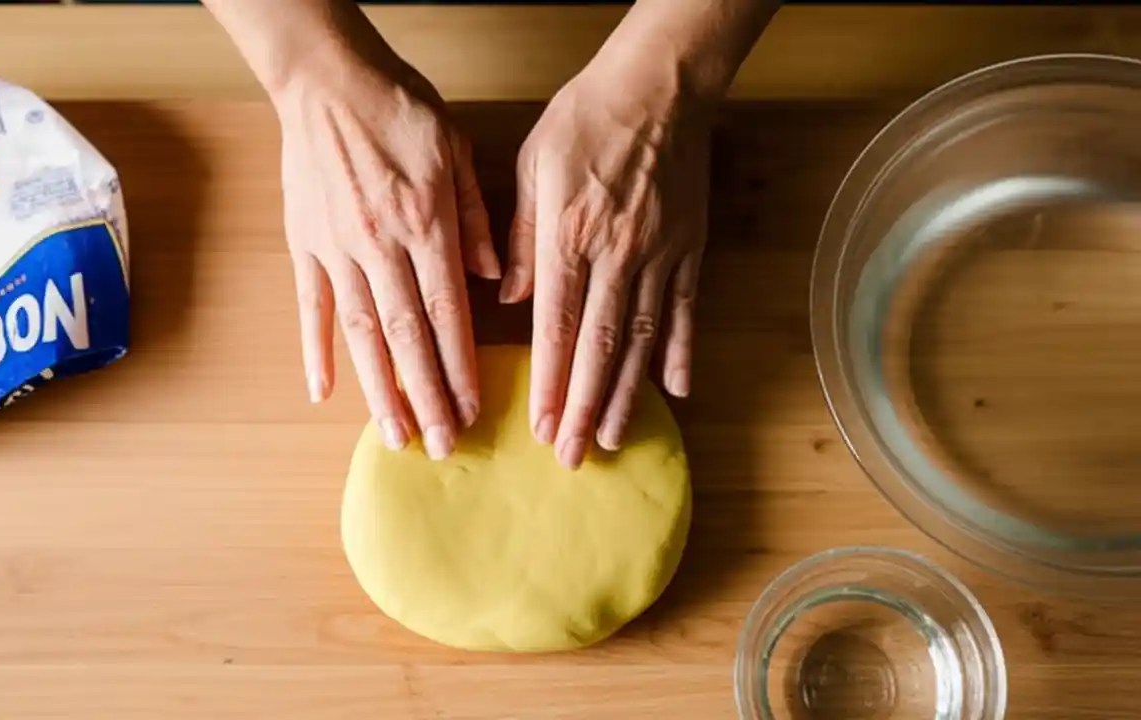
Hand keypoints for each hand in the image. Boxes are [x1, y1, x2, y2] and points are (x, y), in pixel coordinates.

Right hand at [277, 57, 499, 458]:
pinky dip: (314, 351)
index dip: (459, 366)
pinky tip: (320, 392)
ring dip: (377, 389)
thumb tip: (495, 277)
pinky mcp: (304, 244)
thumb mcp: (457, 150)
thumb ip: (479, 217)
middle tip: (442, 444)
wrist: (327, 79)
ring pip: (359, 334)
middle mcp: (380, 245)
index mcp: (425, 223)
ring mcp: (336, 249)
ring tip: (393, 436)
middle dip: (426, 396)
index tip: (471, 409)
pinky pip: (309, 307)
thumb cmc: (400, 109)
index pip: (447, 313)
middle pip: (406, 336)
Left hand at [501, 60, 710, 469]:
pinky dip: (681, 353)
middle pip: (598, 347)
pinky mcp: (690, 249)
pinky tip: (677, 390)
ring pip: (641, 340)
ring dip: (626, 394)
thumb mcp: (533, 164)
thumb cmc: (587, 118)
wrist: (661, 85)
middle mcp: (617, 255)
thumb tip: (510, 298)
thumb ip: (521, 236)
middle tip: (572, 455)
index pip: (556, 327)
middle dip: (583, 408)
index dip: (549, 383)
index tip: (540, 426)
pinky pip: (685, 311)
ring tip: (613, 437)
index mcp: (570, 236)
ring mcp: (659, 255)